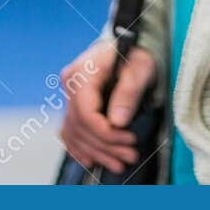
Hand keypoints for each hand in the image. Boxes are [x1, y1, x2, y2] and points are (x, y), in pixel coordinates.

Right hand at [57, 40, 156, 172]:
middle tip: (130, 156)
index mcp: (82, 73)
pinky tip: (93, 161)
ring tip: (120, 163)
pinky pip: (71, 131)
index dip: (106, 133)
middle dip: (105, 146)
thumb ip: (128, 92)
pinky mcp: (74, 104)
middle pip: (80, 126)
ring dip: (96, 152)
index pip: (86, 113)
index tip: (130, 140)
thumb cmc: (137, 53)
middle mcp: (71, 84)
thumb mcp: (140, 68)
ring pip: (75, 132)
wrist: (130, 46)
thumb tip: (117, 123)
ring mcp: (69, 95)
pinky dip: (81, 148)